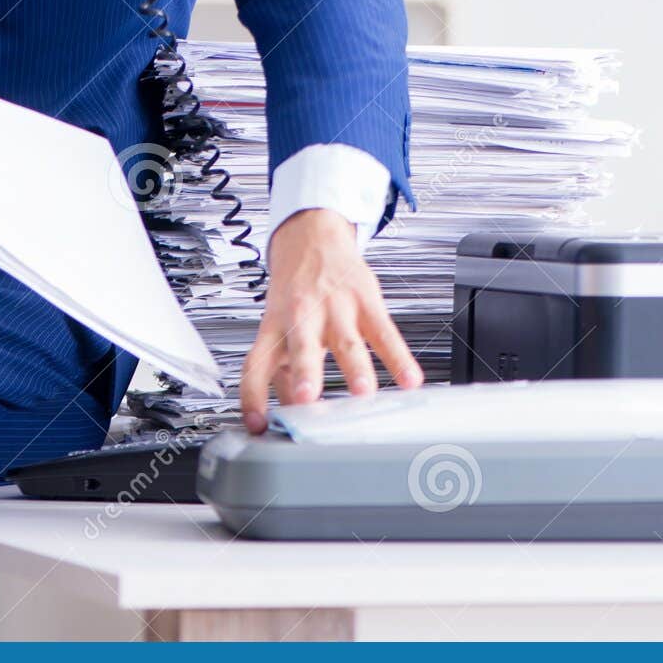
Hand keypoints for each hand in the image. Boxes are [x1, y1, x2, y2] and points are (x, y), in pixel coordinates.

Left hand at [239, 207, 422, 432]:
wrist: (312, 238)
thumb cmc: (295, 289)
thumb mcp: (278, 326)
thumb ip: (281, 372)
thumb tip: (284, 410)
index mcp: (274, 328)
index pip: (255, 364)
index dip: (252, 396)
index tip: (258, 424)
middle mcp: (301, 318)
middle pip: (301, 348)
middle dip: (305, 373)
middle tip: (307, 397)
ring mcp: (335, 309)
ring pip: (346, 341)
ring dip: (355, 368)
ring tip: (363, 392)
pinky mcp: (365, 302)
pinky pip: (384, 332)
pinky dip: (399, 357)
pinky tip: (409, 379)